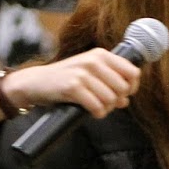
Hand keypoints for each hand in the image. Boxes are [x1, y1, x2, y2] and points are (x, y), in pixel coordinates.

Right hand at [6, 48, 140, 118]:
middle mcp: (93, 61)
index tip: (123, 94)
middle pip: (124, 88)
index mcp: (101, 55)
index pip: (133, 72)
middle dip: (117, 100)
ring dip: (106, 108)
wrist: (36, 82)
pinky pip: (97, 107)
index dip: (131, 87)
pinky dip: (97, 113)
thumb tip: (126, 100)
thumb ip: (111, 82)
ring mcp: (82, 73)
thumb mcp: (90, 73)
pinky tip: (91, 111)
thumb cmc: (66, 78)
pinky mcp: (72, 87)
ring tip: (96, 106)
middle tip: (105, 102)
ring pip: (111, 99)